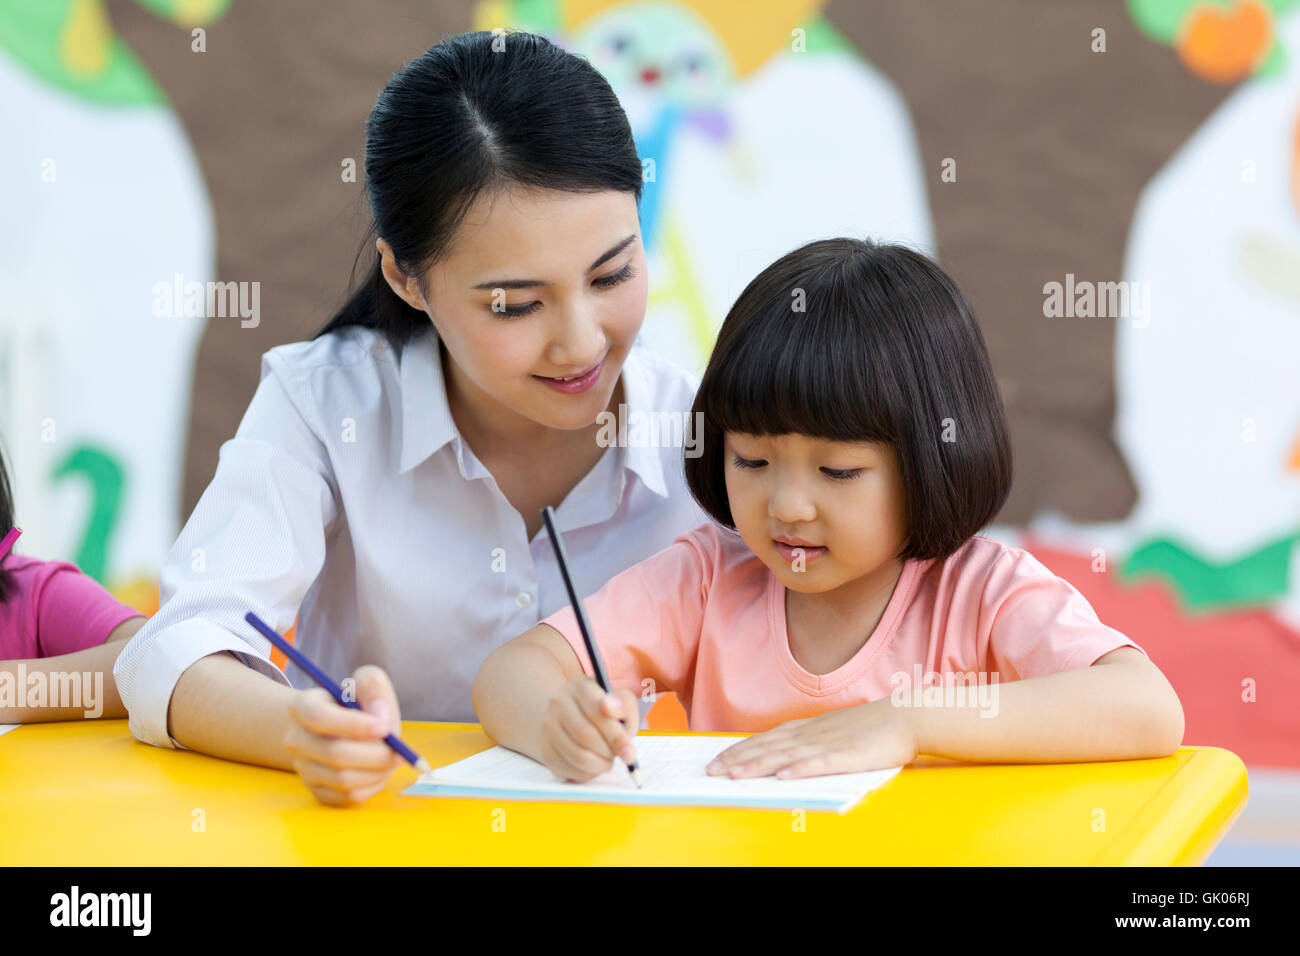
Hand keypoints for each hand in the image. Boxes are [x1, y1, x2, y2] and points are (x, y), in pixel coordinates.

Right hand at [284, 664, 405, 805]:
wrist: (337, 729)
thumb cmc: (355, 704)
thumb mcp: (365, 684)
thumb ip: (373, 687)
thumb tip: (380, 717)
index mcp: (303, 707)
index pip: (319, 717)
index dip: (353, 725)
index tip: (384, 728)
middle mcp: (297, 739)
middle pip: (335, 754)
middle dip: (376, 755)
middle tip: (399, 752)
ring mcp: (304, 768)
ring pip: (343, 780)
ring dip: (377, 772)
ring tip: (391, 759)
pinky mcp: (317, 790)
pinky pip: (348, 797)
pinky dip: (372, 786)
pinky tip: (379, 771)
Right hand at [538, 676, 639, 782]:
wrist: (577, 718)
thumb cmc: (606, 712)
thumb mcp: (621, 702)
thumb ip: (624, 705)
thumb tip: (609, 708)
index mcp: (580, 686)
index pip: (598, 714)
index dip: (616, 737)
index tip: (630, 754)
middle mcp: (558, 703)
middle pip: (587, 736)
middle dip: (609, 752)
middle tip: (618, 755)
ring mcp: (548, 726)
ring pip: (577, 756)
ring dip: (600, 765)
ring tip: (607, 760)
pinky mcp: (545, 748)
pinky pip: (568, 769)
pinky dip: (587, 773)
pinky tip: (594, 765)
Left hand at [705, 699, 917, 778]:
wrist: (905, 717)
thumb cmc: (871, 728)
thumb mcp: (833, 732)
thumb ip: (810, 744)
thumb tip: (785, 760)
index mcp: (807, 728)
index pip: (765, 738)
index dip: (739, 749)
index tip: (716, 759)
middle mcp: (811, 733)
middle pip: (767, 746)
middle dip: (737, 759)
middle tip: (711, 771)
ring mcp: (828, 743)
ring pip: (785, 756)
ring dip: (757, 765)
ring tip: (734, 775)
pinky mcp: (847, 755)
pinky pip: (819, 764)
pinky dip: (799, 770)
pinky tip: (783, 777)